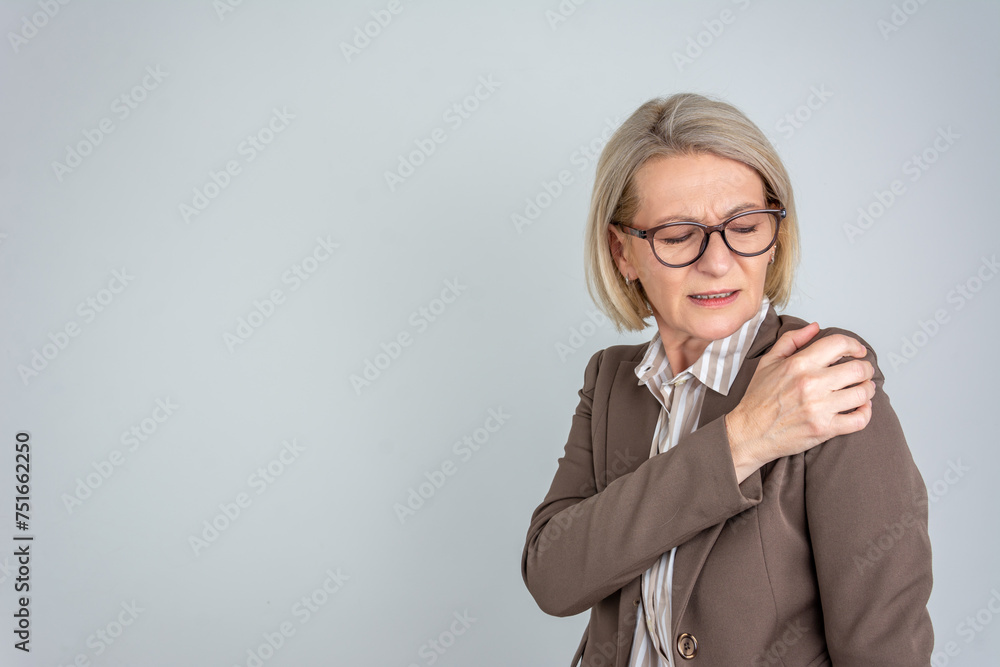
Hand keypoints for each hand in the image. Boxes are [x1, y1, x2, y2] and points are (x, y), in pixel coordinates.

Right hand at [725, 322, 875, 482]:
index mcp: (799, 364)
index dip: (855, 345)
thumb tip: (815, 327)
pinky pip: (859, 420)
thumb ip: (792, 340)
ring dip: (868, 389)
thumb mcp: (768, 361)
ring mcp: (819, 407)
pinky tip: (861, 408)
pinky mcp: (824, 429)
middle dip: (866, 369)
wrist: (749, 432)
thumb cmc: (758, 398)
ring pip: (862, 394)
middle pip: (858, 369)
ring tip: (864, 389)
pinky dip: (866, 413)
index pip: (839, 344)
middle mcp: (811, 384)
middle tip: (864, 371)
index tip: (858, 351)